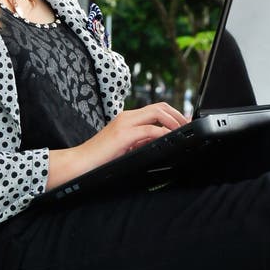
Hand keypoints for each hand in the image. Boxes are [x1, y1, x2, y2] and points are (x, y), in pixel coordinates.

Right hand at [47, 102, 187, 189]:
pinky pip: (150, 129)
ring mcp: (125, 123)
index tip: (185, 123)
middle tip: (189, 126)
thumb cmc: (100, 158)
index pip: (155, 108)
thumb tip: (161, 139)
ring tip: (183, 131)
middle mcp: (127, 116)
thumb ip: (141, 141)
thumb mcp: (125, 147)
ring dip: (174, 121)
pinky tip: (170, 139)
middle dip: (178, 114)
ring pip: (158, 112)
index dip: (173, 113)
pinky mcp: (124, 134)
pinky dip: (164, 132)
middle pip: (160, 106)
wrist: (80, 163)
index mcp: (127, 118)